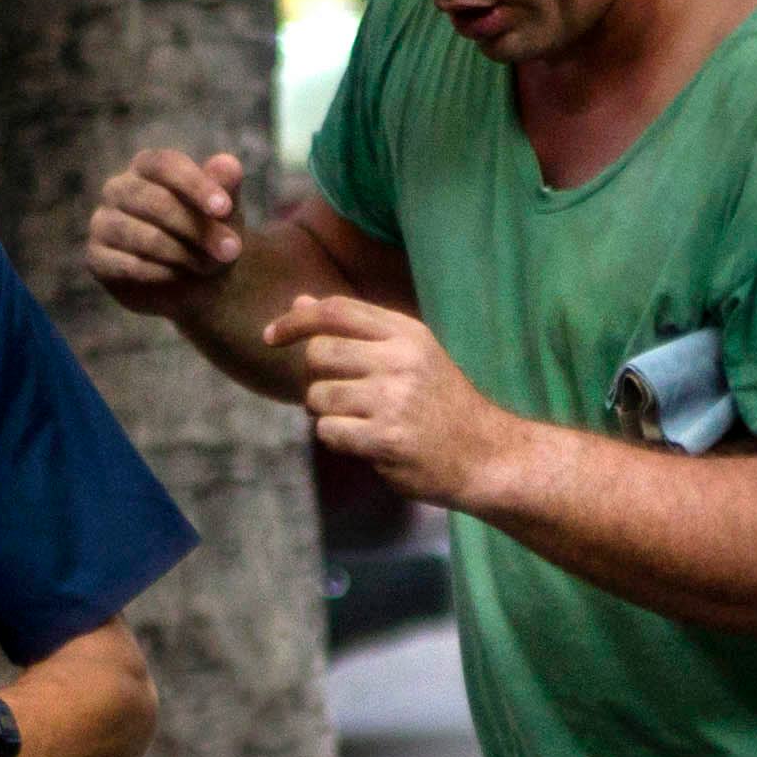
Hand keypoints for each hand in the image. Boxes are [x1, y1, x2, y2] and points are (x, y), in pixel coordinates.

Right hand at [89, 146, 253, 310]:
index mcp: (147, 167)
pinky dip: (160, 274)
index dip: (196, 185)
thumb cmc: (208, 233)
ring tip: (206, 267)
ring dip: (182, 254)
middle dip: (197, 229)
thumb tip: (229, 165)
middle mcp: (119, 189)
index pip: (165, 164)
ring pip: (142, 236)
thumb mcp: (225, 210)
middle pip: (155, 202)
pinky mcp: (97, 257)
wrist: (196, 282)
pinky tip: (179, 277)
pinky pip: (127, 265)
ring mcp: (103, 222)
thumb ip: (226, 186)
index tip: (225, 209)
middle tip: (231, 250)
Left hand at [261, 293, 520, 509]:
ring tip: (358, 421)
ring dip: (325, 413)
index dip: (295, 320)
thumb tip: (301, 302)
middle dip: (315, 377)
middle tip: (337, 396)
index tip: (270, 336)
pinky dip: (337, 440)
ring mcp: (393, 399)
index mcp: (406, 333)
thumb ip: (356, 330)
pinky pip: (329, 432)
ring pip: (317, 396)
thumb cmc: (441, 404)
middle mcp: (400, 360)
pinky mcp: (386, 438)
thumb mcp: (408, 354)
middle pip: (319, 353)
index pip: (336, 310)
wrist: (486, 455)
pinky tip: (365, 443)